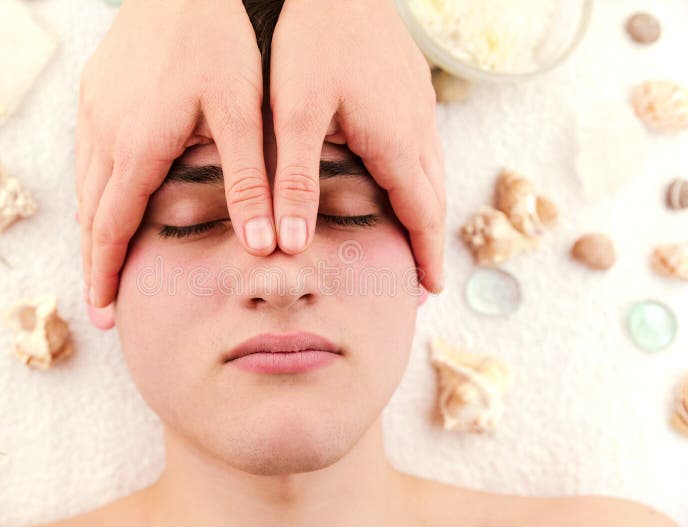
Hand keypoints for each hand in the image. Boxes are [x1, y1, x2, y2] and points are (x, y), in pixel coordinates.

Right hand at [76, 0, 275, 308]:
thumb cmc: (217, 40)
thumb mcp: (240, 112)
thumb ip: (248, 181)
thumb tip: (261, 245)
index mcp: (137, 145)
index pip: (111, 227)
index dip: (106, 273)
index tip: (104, 311)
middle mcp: (104, 131)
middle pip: (90, 214)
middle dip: (94, 262)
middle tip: (101, 303)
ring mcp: (94, 109)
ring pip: (86, 186)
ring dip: (92, 228)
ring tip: (104, 263)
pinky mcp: (96, 91)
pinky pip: (87, 156)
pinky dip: (95, 192)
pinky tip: (110, 202)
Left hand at [269, 0, 445, 292]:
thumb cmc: (314, 40)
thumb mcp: (295, 113)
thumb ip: (293, 180)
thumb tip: (289, 244)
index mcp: (395, 142)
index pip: (421, 216)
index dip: (425, 257)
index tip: (427, 291)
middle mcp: (417, 128)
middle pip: (434, 199)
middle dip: (428, 241)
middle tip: (418, 277)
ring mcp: (418, 107)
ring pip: (432, 173)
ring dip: (425, 211)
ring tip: (411, 239)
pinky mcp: (409, 90)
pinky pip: (423, 148)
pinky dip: (418, 179)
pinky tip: (397, 181)